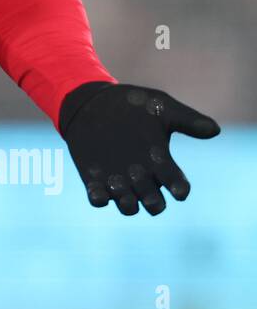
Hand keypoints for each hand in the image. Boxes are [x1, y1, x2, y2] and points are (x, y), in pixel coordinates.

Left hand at [59, 82, 219, 216]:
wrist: (94, 102)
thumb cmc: (133, 105)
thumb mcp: (161, 107)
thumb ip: (186, 119)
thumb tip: (215, 130)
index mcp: (161, 163)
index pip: (176, 183)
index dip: (179, 189)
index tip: (180, 191)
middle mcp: (142, 177)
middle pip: (154, 203)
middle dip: (152, 201)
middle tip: (147, 190)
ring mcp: (118, 180)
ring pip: (128, 207)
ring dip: (127, 203)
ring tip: (123, 192)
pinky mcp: (94, 179)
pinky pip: (98, 199)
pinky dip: (99, 199)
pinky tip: (99, 194)